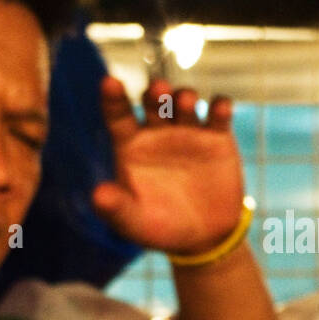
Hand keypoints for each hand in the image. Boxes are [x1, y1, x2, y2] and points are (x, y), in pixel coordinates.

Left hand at [92, 74, 244, 255]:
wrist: (203, 237)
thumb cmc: (160, 227)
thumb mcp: (134, 223)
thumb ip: (116, 209)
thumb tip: (98, 196)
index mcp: (131, 145)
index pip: (118, 116)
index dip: (113, 99)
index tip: (109, 82)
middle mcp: (157, 131)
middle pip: (154, 102)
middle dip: (155, 92)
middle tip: (158, 89)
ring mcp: (188, 131)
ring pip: (184, 103)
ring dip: (185, 97)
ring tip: (186, 102)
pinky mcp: (217, 137)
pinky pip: (218, 115)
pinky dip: (220, 108)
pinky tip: (220, 108)